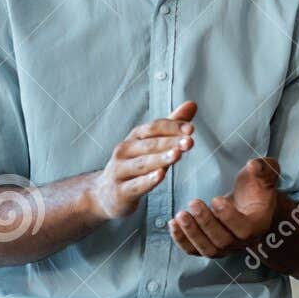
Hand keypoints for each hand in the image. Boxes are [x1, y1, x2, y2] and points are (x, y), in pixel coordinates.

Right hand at [90, 101, 196, 220]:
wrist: (106, 193)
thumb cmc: (135, 164)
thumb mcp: (153, 144)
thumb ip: (172, 126)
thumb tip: (192, 104)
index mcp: (135, 137)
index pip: (153, 128)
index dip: (172, 127)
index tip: (191, 129)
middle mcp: (124, 151)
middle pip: (150, 144)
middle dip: (170, 142)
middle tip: (190, 141)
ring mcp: (120, 171)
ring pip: (143, 163)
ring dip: (161, 158)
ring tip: (178, 154)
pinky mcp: (120, 191)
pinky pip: (136, 185)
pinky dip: (148, 180)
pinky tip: (161, 175)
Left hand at [170, 157, 280, 258]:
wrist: (251, 204)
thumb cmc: (257, 189)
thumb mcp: (265, 175)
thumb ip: (264, 168)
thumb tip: (253, 164)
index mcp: (258, 224)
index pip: (245, 229)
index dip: (228, 217)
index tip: (216, 199)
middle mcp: (242, 241)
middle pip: (223, 241)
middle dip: (206, 223)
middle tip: (194, 202)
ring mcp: (225, 247)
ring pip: (208, 249)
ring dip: (192, 233)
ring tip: (180, 214)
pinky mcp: (209, 246)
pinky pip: (194, 250)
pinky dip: (181, 240)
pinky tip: (173, 224)